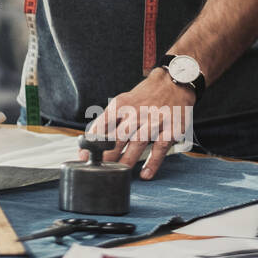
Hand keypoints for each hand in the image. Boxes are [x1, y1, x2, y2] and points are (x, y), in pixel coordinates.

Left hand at [79, 68, 195, 179]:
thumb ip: (110, 118)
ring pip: (137, 143)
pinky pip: (160, 148)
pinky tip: (145, 174)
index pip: (103, 123)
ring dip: (127, 160)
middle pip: (118, 136)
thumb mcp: (124, 100)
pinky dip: (152, 162)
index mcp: (121, 104)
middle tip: (99, 169)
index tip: (84, 155)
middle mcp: (137, 112)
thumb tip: (93, 138)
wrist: (173, 83)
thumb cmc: (145, 96)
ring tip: (118, 173)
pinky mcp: (171, 129)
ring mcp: (154, 120)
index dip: (92, 141)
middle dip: (107, 154)